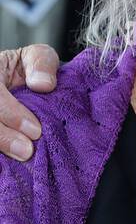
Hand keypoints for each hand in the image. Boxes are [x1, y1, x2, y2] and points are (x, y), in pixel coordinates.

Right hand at [0, 45, 59, 160]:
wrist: (26, 83)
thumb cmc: (30, 70)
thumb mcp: (37, 57)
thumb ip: (41, 64)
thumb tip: (43, 85)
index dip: (10, 113)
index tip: (35, 130)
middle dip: (3, 137)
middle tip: (28, 151)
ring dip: (1, 147)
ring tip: (24, 158)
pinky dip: (2, 156)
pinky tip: (13, 166)